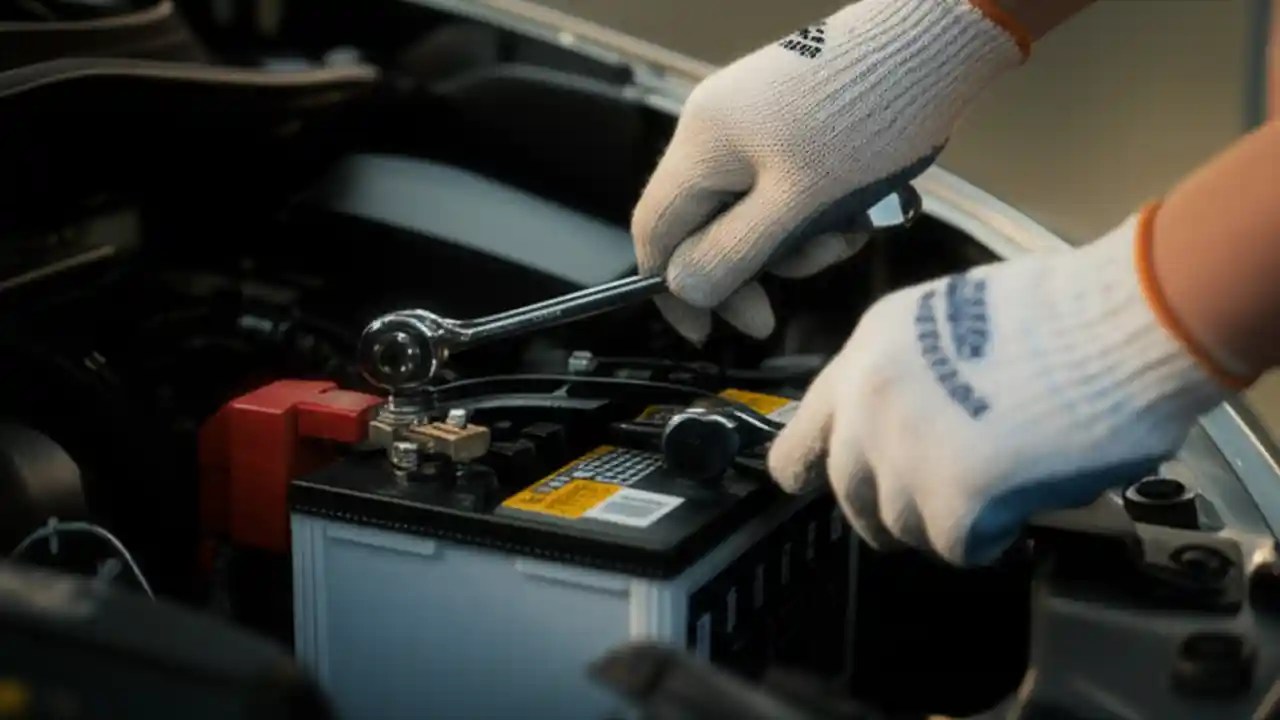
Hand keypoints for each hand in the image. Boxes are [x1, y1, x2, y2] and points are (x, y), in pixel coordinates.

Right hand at [631, 0, 1027, 343]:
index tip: (707, 332)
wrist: (934, 41)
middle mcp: (713, 124)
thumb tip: (683, 290)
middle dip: (750, 268)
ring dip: (792, 242)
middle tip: (782, 307)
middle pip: (705, 224)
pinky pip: (779, 183)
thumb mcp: (799, 204)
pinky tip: (852, 211)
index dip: (672, 289)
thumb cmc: (870, 119)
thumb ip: (734, 253)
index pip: (655, 230)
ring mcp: (750, 116)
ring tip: (844, 236)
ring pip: (748, 209)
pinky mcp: (786, 116)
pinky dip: (809, 211)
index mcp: (703, 143)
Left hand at [766, 211, 1226, 564]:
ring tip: (995, 494)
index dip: (808, 466)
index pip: (804, 431)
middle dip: (885, 510)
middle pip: (850, 491)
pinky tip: (1017, 511)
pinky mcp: (951, 496)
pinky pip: (955, 546)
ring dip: (943, 523)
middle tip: (931, 511)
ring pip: (902, 524)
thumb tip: (916, 431)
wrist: (1120, 320)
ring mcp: (904, 452)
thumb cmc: (1063, 311)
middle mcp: (869, 404)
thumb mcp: (951, 321)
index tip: (811, 485)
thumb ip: (912, 380)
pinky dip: (987, 539)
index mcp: (867, 353)